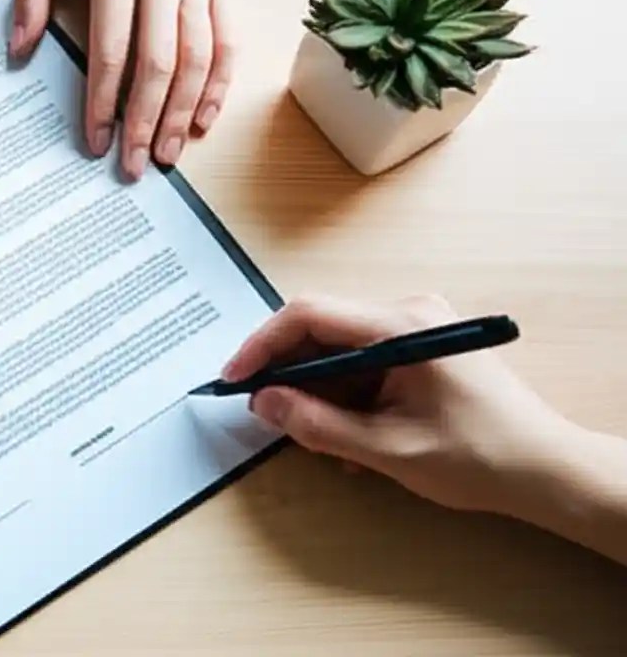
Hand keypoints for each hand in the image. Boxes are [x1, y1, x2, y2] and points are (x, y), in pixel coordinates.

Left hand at [9, 0, 234, 179]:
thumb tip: (19, 52)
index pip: (110, 52)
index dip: (103, 103)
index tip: (96, 142)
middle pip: (156, 66)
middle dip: (143, 122)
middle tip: (132, 166)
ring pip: (196, 60)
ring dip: (181, 114)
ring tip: (164, 154)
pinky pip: (228, 42)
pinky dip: (218, 86)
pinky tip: (202, 120)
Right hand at [223, 294, 577, 515]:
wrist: (546, 470)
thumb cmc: (480, 458)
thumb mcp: (387, 450)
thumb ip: (318, 424)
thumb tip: (264, 402)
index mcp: (402, 326)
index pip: (310, 315)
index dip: (262, 345)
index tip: (235, 378)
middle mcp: (409, 312)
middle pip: (322, 329)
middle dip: (289, 374)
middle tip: (267, 413)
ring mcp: (417, 326)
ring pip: (340, 350)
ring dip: (322, 393)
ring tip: (329, 444)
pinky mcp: (422, 346)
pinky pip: (364, 361)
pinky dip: (348, 396)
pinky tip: (356, 437)